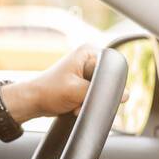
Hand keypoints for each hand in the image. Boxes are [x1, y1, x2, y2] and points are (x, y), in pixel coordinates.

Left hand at [0, 44, 125, 142]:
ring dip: (90, 101)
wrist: (33, 102)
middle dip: (96, 95)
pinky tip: (75, 107)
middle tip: (81, 100)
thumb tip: (125, 95)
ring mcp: (86, 72)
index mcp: (88, 52)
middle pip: (107, 80)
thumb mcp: (77, 91)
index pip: (111, 67)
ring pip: (100, 91)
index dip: (107, 84)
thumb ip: (100, 92)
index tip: (94, 94)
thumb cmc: (49, 91)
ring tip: (76, 104)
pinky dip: (86, 103)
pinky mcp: (83, 84)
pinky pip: (93, 96)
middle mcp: (88, 59)